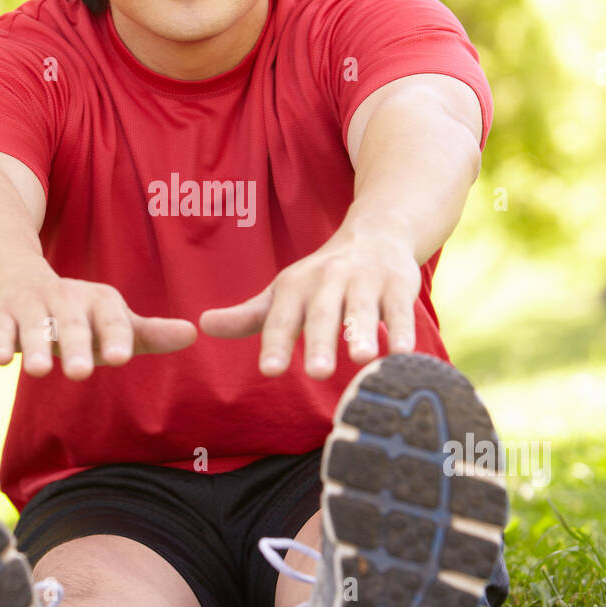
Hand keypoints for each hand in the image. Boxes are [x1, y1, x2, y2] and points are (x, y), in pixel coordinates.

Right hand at [0, 261, 196, 378]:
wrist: (17, 284)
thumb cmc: (78, 318)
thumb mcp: (113, 323)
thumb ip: (151, 334)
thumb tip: (194, 334)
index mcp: (99, 301)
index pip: (111, 319)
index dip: (116, 336)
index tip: (122, 357)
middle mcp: (65, 299)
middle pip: (72, 325)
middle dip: (75, 348)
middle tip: (80, 374)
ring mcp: (30, 305)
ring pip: (33, 327)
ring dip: (34, 347)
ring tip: (37, 371)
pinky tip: (0, 360)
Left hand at [197, 231, 421, 376]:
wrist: (377, 234)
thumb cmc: (322, 278)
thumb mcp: (283, 293)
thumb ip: (248, 316)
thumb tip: (202, 326)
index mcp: (296, 287)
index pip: (282, 319)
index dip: (275, 343)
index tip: (270, 370)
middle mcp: (329, 282)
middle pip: (323, 315)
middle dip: (319, 342)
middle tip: (316, 373)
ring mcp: (366, 281)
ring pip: (363, 310)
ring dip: (362, 332)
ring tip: (362, 359)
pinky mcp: (399, 285)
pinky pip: (401, 310)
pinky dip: (403, 330)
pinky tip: (403, 354)